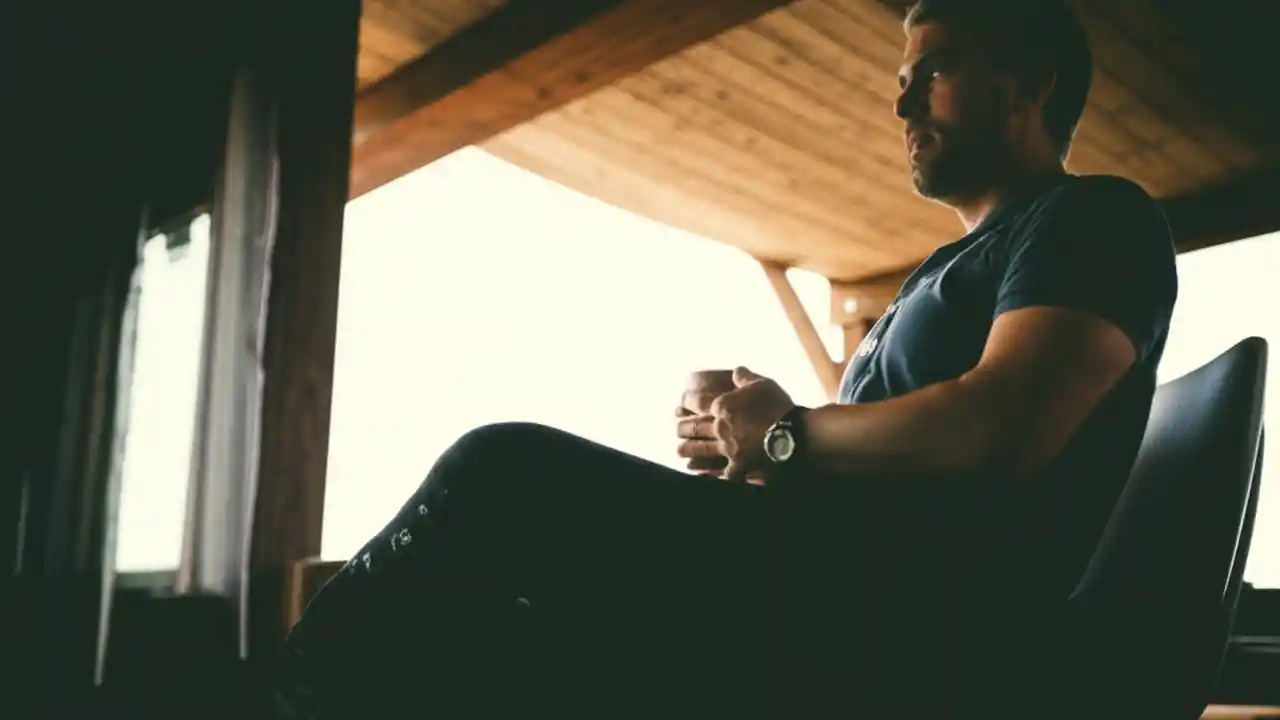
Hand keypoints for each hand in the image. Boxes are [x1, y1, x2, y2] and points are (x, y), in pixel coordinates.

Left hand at [677, 366, 794, 483]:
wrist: (794, 434)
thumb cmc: (779, 407)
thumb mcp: (763, 384)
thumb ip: (745, 377)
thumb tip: (736, 370)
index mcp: (723, 406)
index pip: (697, 403)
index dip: (687, 402)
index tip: (682, 403)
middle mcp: (720, 427)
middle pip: (694, 427)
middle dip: (684, 428)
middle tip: (678, 428)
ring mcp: (727, 448)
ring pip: (699, 449)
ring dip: (687, 449)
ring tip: (679, 450)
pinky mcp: (738, 467)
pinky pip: (718, 472)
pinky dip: (709, 473)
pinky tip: (701, 473)